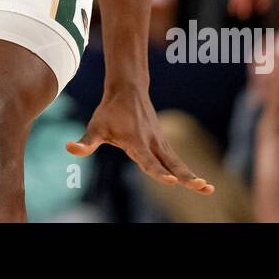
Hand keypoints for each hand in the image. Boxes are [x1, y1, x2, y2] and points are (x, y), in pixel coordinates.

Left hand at [66, 85, 213, 194]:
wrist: (128, 89)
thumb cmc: (109, 111)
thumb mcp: (95, 128)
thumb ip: (85, 143)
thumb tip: (69, 148)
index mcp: (137, 142)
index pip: (149, 161)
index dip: (159, 172)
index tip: (172, 181)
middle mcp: (152, 143)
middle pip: (172, 164)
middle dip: (187, 177)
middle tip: (203, 186)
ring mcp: (160, 142)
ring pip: (178, 162)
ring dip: (192, 176)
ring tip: (208, 189)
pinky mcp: (162, 142)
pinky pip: (175, 159)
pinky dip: (186, 170)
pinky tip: (197, 182)